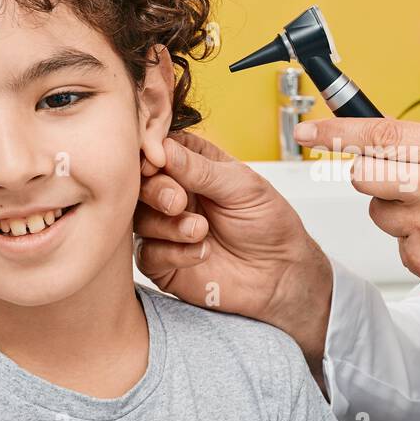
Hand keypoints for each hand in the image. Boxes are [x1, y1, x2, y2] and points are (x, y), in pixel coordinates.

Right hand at [134, 132, 334, 362]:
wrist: (280, 272)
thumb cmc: (267, 222)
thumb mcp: (242, 186)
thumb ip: (200, 169)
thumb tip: (162, 148)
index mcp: (191, 164)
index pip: (157, 149)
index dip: (151, 153)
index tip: (157, 161)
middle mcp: (172, 192)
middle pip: (139, 183)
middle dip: (156, 190)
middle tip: (179, 201)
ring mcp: (164, 227)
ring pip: (139, 219)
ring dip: (168, 225)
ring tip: (200, 230)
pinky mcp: (163, 262)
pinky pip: (148, 254)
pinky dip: (173, 253)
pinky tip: (203, 253)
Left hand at [294, 118, 419, 345]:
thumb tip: (384, 143)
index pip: (380, 135)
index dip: (336, 131)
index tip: (308, 130)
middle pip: (363, 175)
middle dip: (371, 176)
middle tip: (400, 182)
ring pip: (378, 212)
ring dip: (398, 212)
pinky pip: (398, 244)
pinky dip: (415, 242)